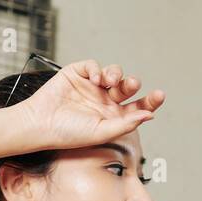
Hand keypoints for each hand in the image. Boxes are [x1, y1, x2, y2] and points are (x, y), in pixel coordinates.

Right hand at [15, 59, 164, 150]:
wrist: (41, 124)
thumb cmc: (68, 133)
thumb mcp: (101, 132)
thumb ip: (125, 124)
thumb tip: (149, 115)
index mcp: (113, 117)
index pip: (136, 107)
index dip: (149, 101)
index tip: (159, 95)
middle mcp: (104, 100)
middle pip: (127, 88)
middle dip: (132, 84)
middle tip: (132, 85)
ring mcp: (92, 86)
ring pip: (113, 73)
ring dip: (116, 74)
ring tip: (110, 81)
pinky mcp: (78, 73)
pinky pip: (93, 65)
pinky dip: (96, 69)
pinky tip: (94, 79)